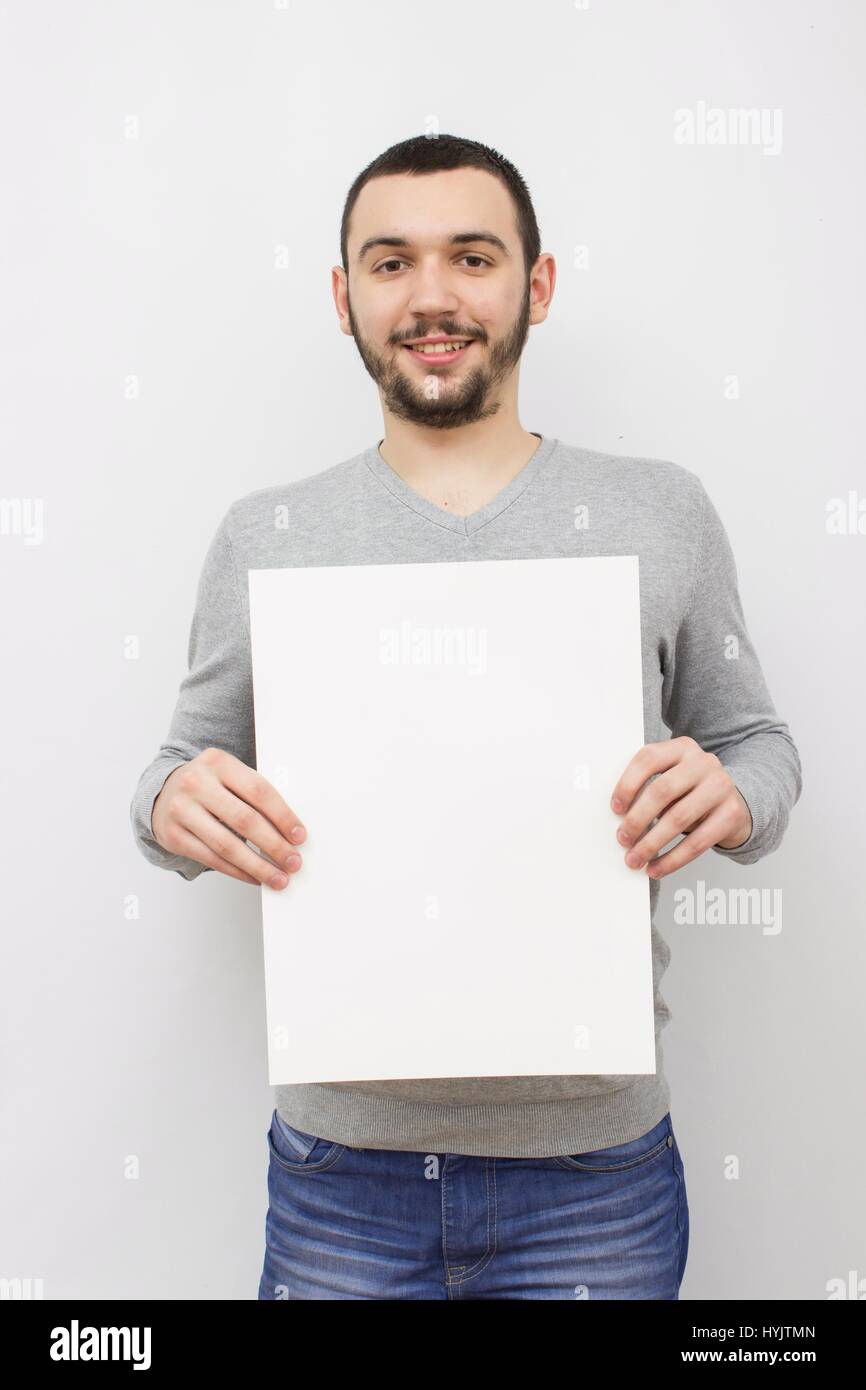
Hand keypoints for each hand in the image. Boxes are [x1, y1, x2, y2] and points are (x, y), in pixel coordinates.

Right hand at [151, 747, 306, 888]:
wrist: (164, 792)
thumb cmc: (209, 785)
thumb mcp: (229, 776)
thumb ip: (254, 794)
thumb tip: (290, 831)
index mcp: (218, 762)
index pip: (258, 791)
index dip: (283, 816)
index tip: (299, 836)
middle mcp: (196, 783)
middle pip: (244, 820)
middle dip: (274, 845)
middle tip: (293, 862)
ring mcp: (181, 810)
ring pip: (227, 845)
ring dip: (258, 866)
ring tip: (278, 878)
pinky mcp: (173, 836)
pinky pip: (212, 859)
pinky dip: (238, 872)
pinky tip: (255, 877)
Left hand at [609, 736, 752, 880]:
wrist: (735, 801)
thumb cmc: (691, 791)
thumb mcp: (672, 778)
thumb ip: (650, 787)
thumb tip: (620, 818)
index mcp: (682, 748)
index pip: (648, 759)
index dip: (627, 785)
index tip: (615, 809)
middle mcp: (704, 762)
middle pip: (662, 790)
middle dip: (637, 819)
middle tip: (622, 839)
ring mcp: (721, 786)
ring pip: (678, 818)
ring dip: (651, 843)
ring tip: (635, 859)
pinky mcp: (732, 813)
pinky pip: (697, 842)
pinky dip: (672, 860)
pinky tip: (656, 869)